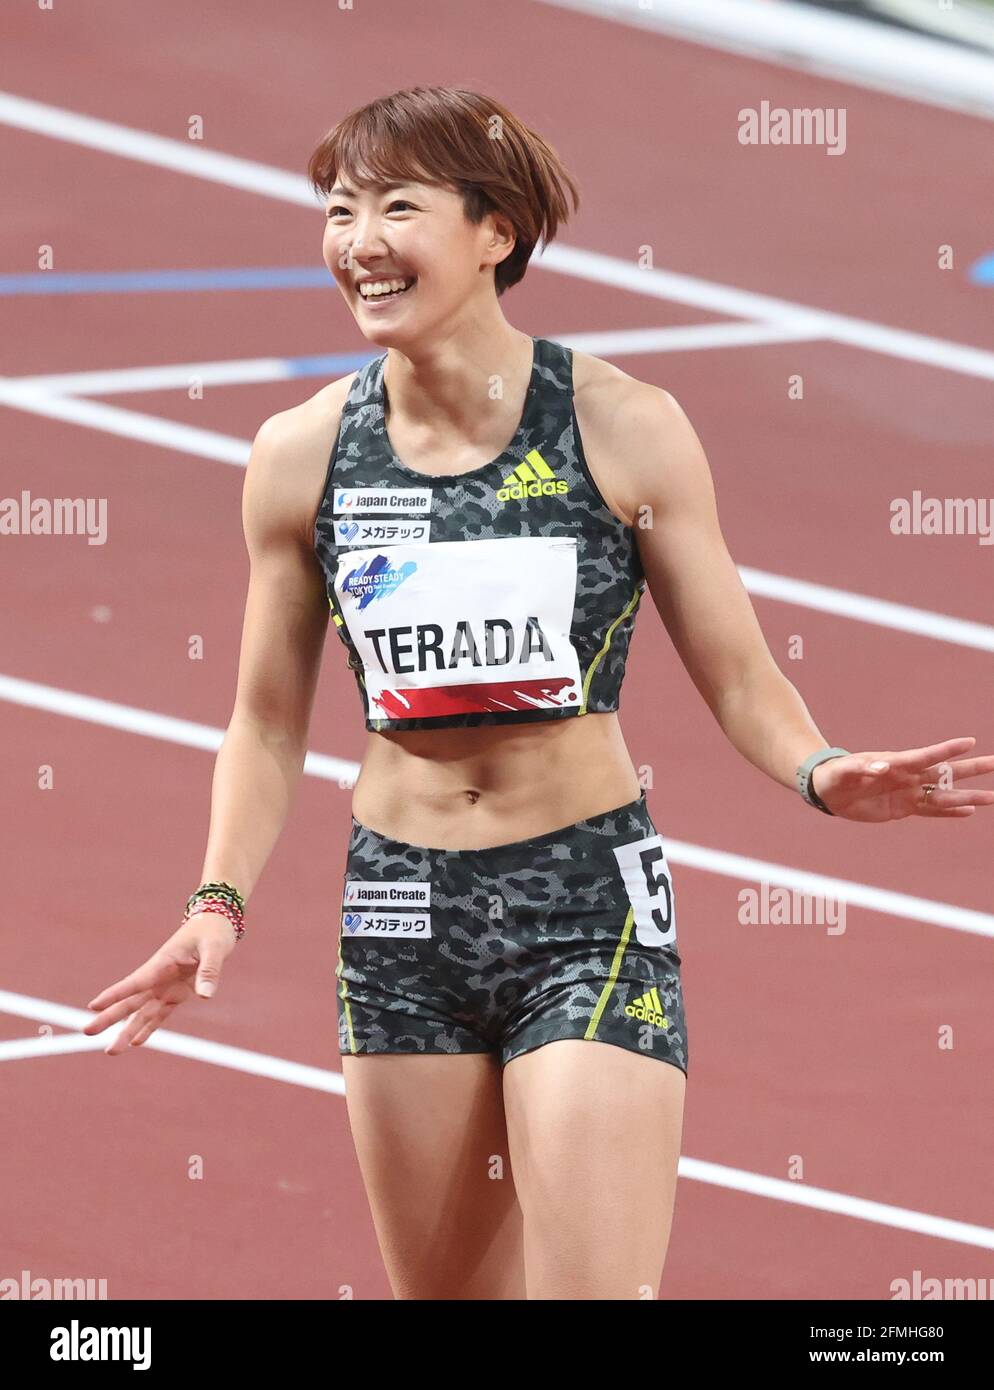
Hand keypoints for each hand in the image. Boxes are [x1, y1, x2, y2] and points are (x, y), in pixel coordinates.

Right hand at [83, 915, 237, 1054]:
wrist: (216, 924)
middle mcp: (158, 978)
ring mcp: (165, 987)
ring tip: (111, 1051)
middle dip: (108, 1017)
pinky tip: (136, 1042)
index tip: (93, 1006)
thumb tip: (205, 996)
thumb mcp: (215, 948)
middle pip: (129, 1001)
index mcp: (162, 963)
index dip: (114, 995)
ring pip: (140, 1013)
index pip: (134, 983)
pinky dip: (148, 1028)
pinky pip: (160, 1015)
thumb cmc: (212, 932)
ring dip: (126, 1032)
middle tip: (86, 1031)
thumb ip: (209, 970)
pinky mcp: (177, 994)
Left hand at [811, 737, 993, 822]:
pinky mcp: (903, 808)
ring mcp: (908, 793)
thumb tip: (881, 767)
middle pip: (945, 773)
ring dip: (967, 796)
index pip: (926, 756)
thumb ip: (862, 768)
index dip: (947, 751)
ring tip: (993, 797)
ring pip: (944, 795)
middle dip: (971, 769)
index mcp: (896, 763)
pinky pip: (930, 811)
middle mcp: (908, 777)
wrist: (829, 790)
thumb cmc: (836, 774)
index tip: (970, 742)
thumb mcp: (845, 770)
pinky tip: (968, 811)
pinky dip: (949, 812)